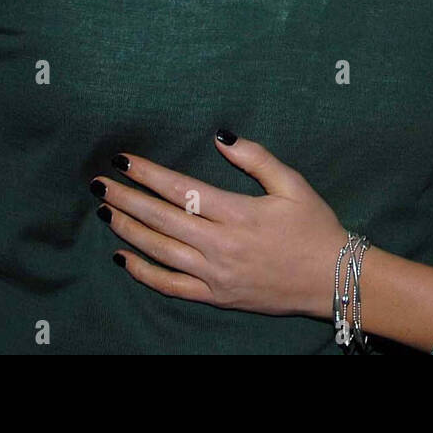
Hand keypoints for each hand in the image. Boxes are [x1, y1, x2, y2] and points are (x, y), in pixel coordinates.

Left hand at [90, 132, 347, 320]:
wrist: (333, 278)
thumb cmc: (315, 227)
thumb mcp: (293, 184)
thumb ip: (256, 158)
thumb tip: (220, 136)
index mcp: (239, 213)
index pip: (182, 189)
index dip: (149, 174)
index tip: (124, 160)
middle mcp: (221, 244)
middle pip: (162, 218)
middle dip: (126, 199)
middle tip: (98, 183)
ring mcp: (216, 274)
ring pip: (161, 251)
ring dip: (129, 229)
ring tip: (104, 212)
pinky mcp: (216, 296)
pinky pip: (171, 286)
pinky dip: (144, 273)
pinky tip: (123, 257)